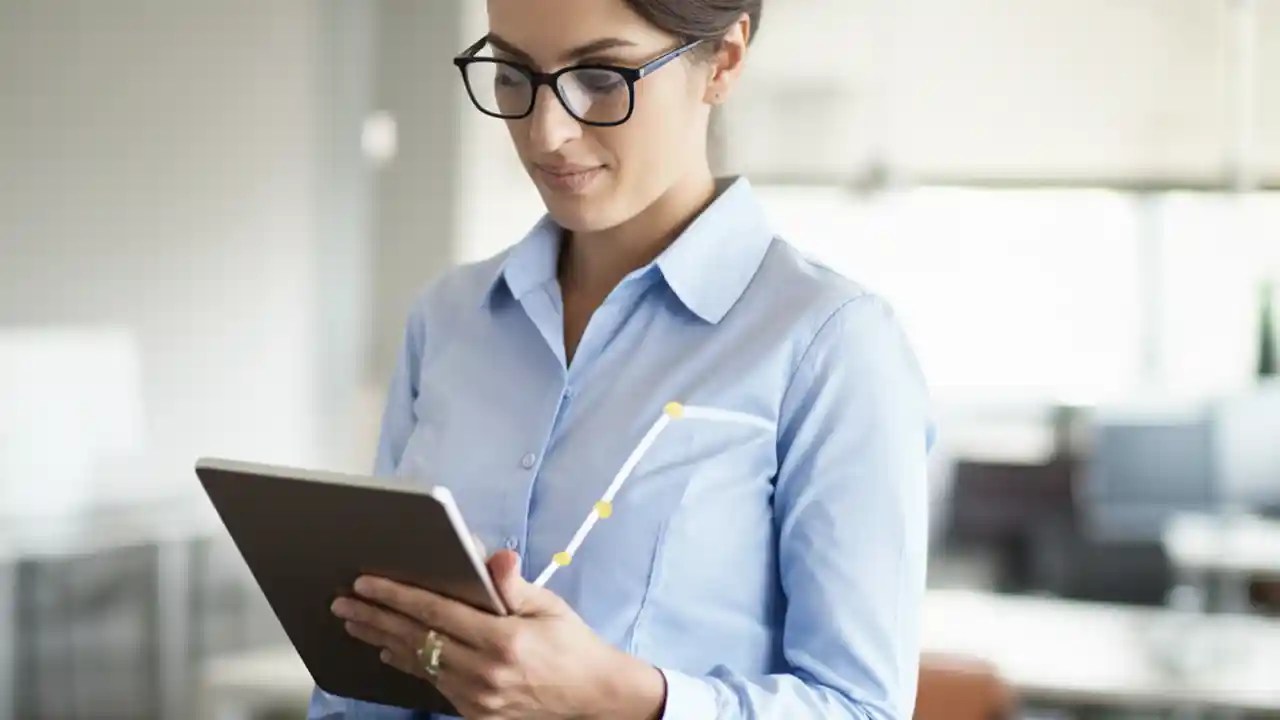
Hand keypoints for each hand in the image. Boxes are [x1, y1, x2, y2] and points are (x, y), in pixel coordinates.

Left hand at [331, 550, 666, 719]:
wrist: (593, 697)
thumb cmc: (571, 644)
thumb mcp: (548, 606)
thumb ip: (513, 584)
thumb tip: (495, 556)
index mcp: (503, 640)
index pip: (437, 612)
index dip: (398, 595)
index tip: (367, 583)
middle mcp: (486, 672)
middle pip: (418, 638)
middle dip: (375, 617)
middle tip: (343, 602)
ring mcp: (478, 698)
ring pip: (419, 663)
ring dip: (383, 639)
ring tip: (354, 622)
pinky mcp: (475, 713)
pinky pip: (433, 683)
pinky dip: (408, 663)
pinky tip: (390, 649)